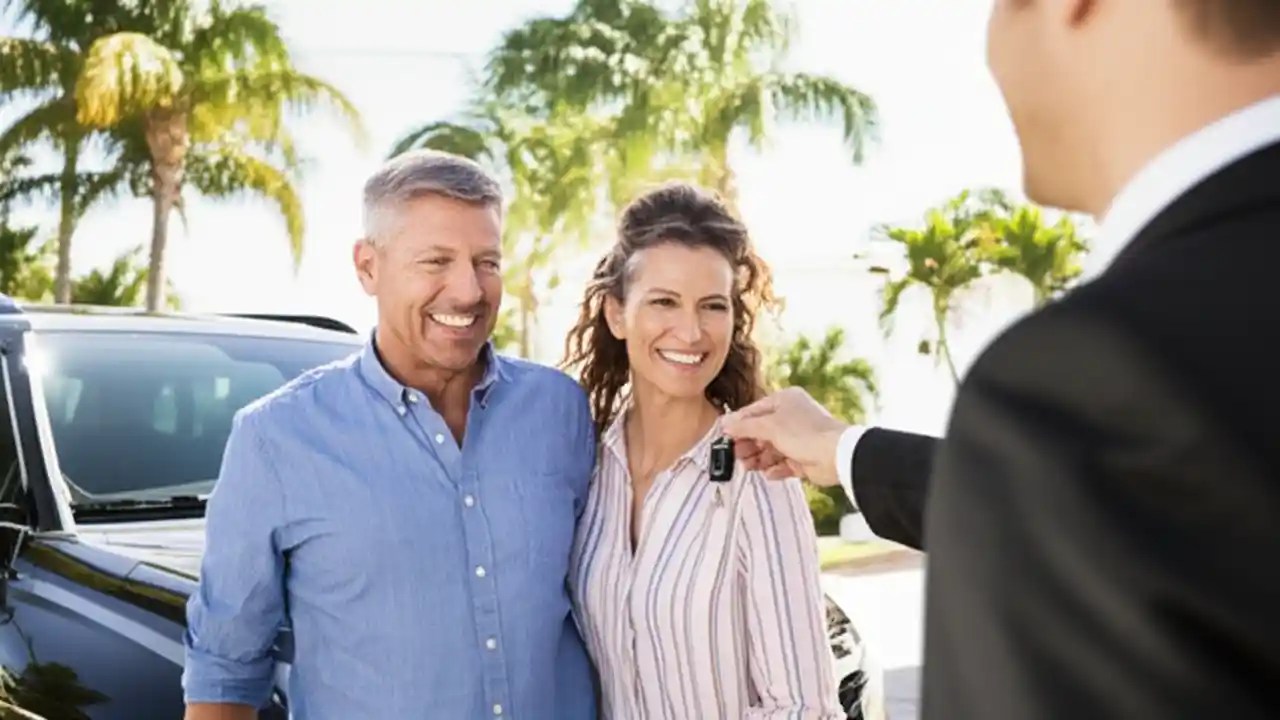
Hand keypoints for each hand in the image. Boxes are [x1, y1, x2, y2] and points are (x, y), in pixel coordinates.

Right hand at [721, 387, 848, 486]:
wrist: (836, 455)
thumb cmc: (804, 433)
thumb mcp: (769, 426)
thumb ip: (745, 426)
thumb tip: (724, 424)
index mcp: (785, 401)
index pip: (754, 411)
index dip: (739, 425)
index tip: (725, 437)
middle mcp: (792, 417)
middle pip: (762, 431)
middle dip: (749, 445)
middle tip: (737, 456)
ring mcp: (799, 438)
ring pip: (771, 449)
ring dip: (759, 458)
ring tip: (750, 467)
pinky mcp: (804, 458)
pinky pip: (784, 463)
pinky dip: (775, 468)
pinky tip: (769, 473)